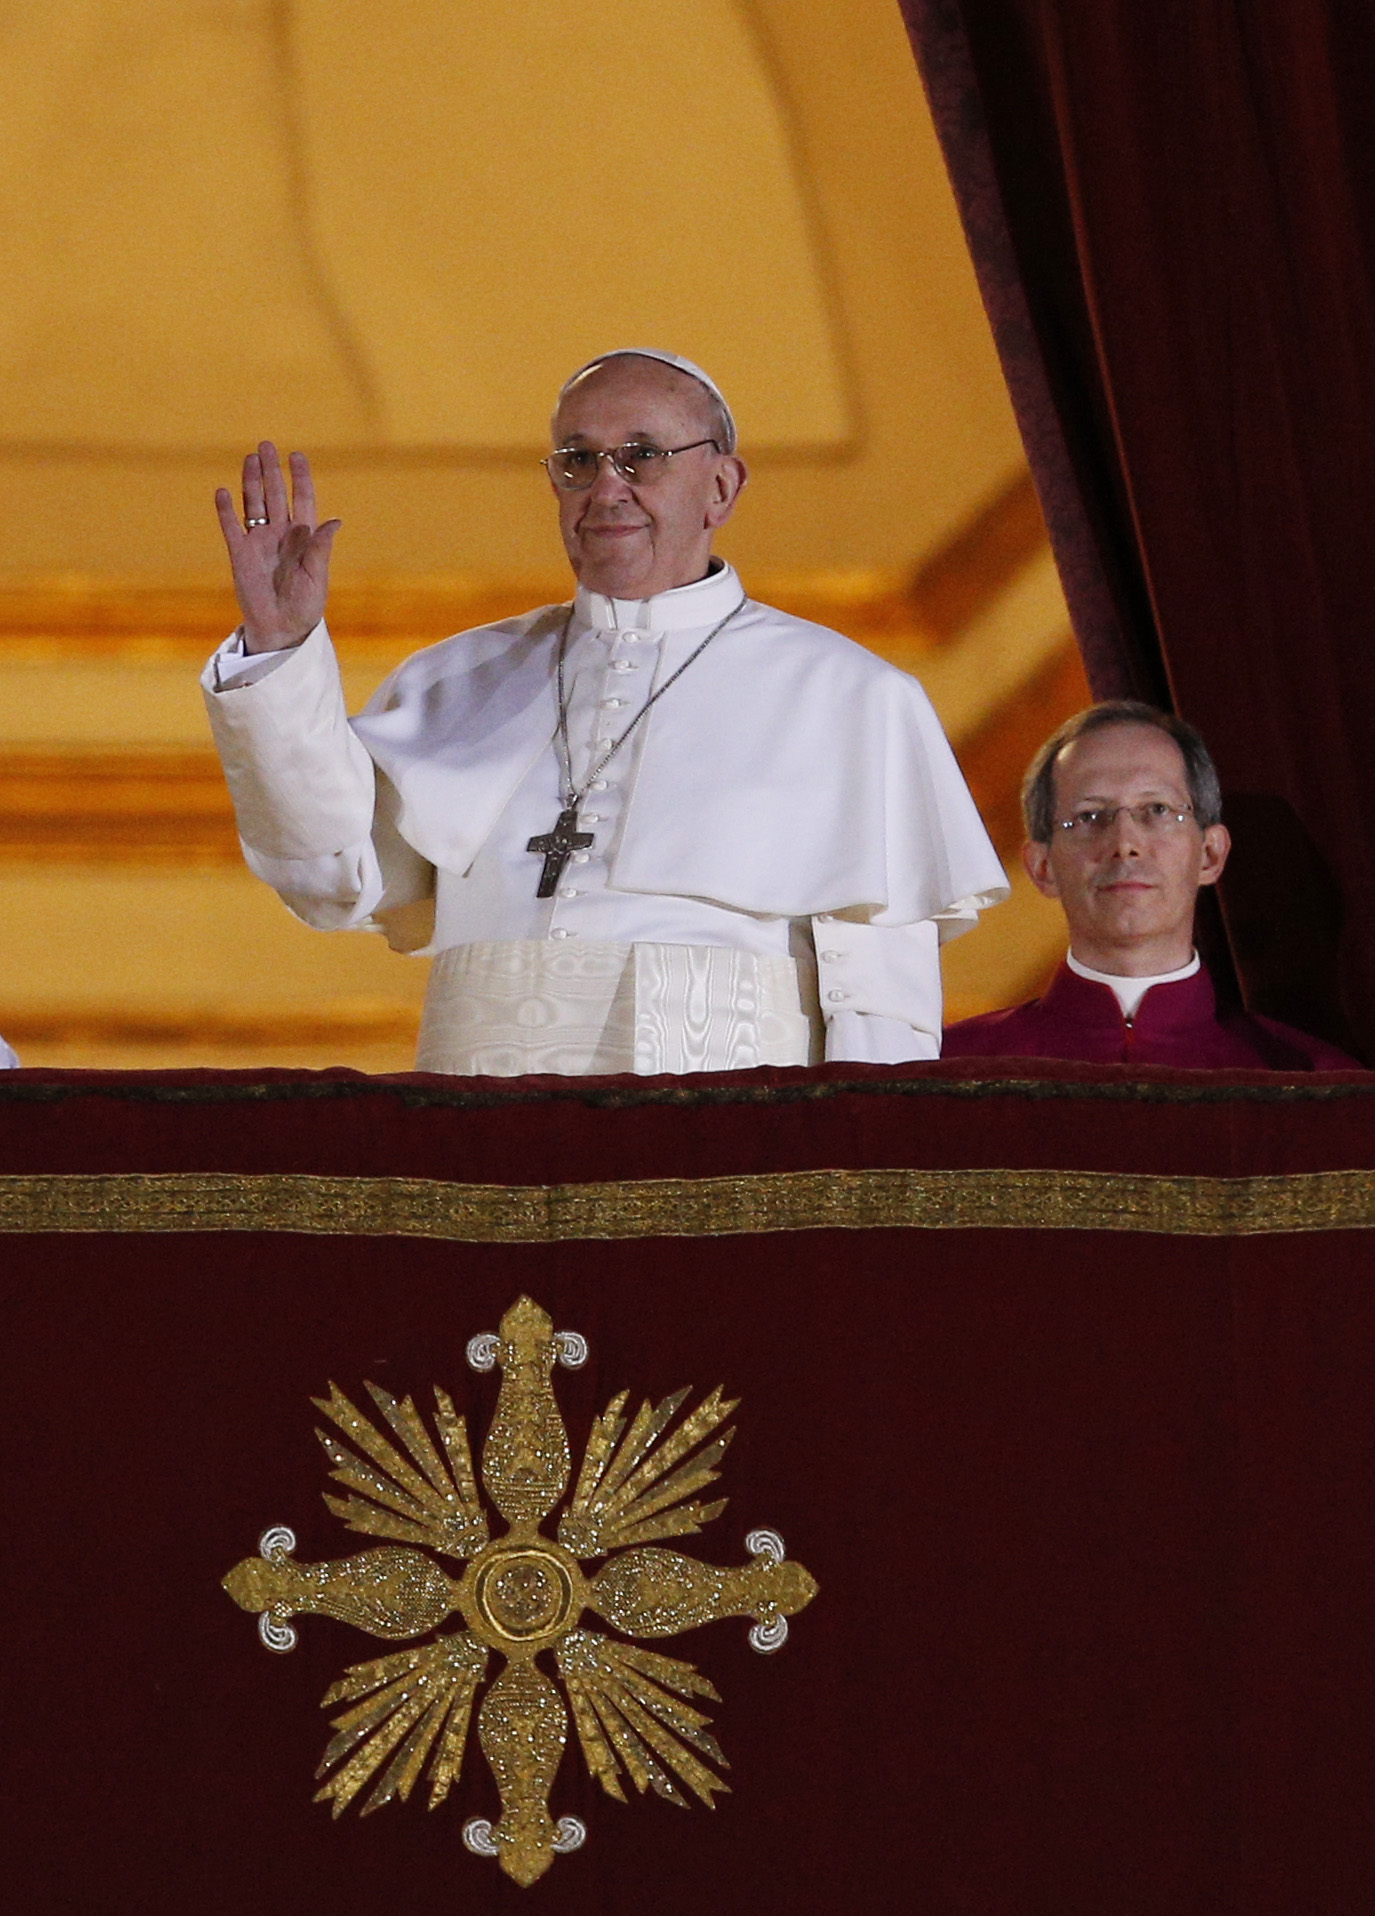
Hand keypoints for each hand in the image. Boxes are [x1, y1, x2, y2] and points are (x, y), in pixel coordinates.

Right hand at [214, 443, 340, 652]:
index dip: (300, 478)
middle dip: (271, 470)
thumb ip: (321, 549)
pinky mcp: (240, 554)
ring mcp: (259, 542)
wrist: (281, 628)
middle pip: (275, 495)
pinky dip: (226, 510)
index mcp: (304, 537)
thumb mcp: (317, 577)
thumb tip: (335, 521)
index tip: (297, 455)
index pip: (302, 500)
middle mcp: (281, 534)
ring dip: (251, 482)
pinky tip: (223, 491)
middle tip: (266, 445)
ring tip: (249, 459)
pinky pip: (231, 527)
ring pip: (254, 504)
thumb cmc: (305, 605)